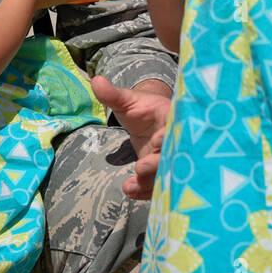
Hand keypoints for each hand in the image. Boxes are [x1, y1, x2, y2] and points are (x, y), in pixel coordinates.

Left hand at [90, 75, 171, 200]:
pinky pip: (156, 183)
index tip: (156, 141)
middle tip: (140, 167)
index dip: (168, 135)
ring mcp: (168, 158)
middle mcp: (174, 140)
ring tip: (129, 186)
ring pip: (165, 173)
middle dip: (157, 162)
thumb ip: (113, 94)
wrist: (148, 119)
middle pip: (172, 154)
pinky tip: (129, 191)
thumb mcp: (127, 99)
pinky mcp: (160, 171)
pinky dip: (144, 190)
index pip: (175, 127)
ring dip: (149, 182)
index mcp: (171, 118)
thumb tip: (95, 81)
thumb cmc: (141, 107)